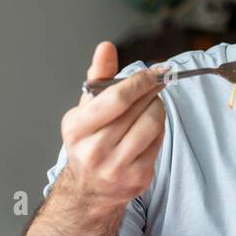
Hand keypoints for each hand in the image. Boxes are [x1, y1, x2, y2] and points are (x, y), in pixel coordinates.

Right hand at [59, 41, 168, 211]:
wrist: (90, 189)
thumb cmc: (89, 141)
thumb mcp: (85, 109)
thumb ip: (98, 76)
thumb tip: (106, 47)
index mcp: (76, 129)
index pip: (116, 98)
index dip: (140, 81)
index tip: (153, 72)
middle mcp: (94, 150)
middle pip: (137, 109)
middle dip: (152, 91)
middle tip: (159, 82)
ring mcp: (116, 167)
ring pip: (152, 124)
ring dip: (158, 107)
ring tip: (153, 103)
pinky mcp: (137, 178)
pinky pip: (158, 142)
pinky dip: (159, 128)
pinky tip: (151, 125)